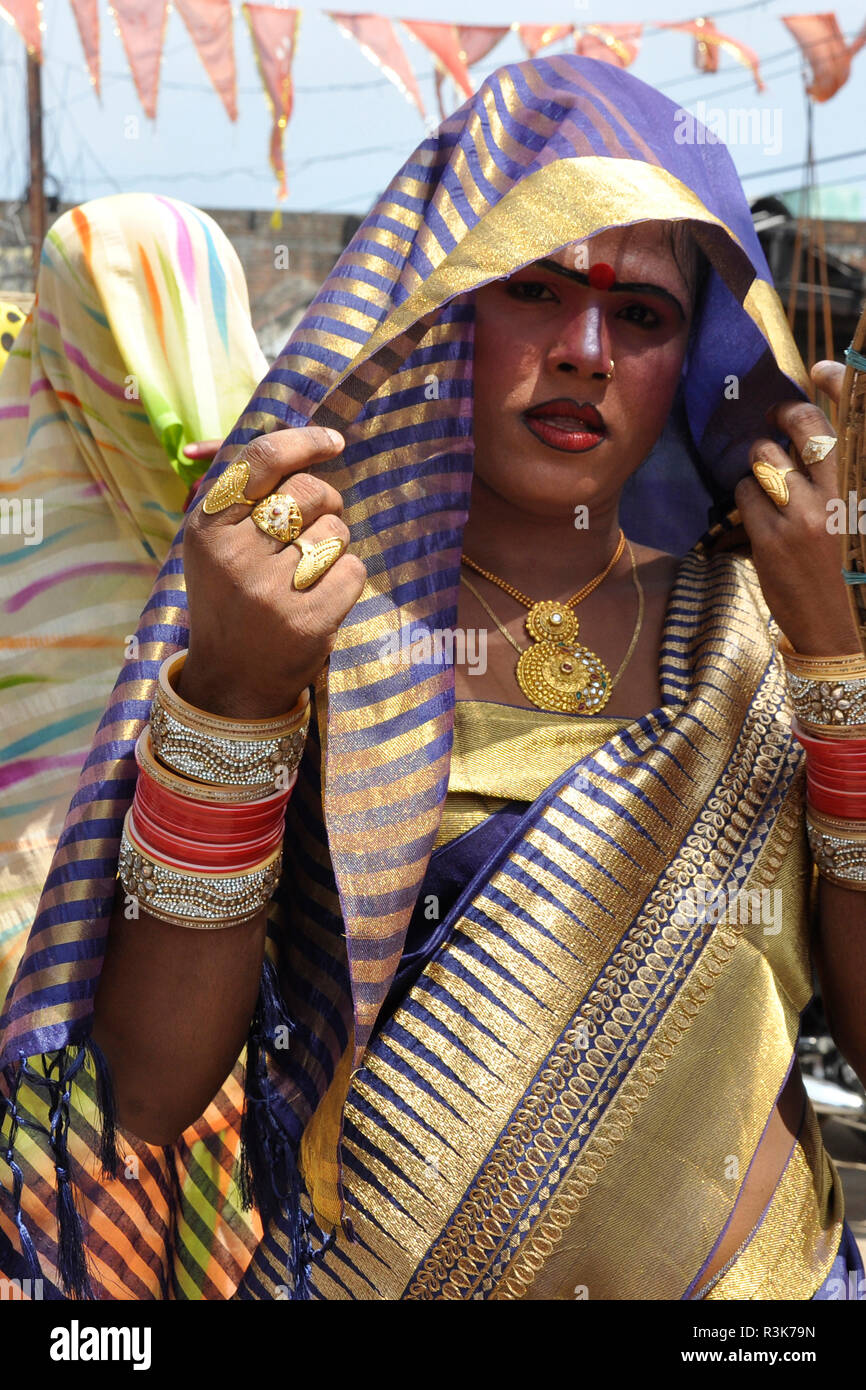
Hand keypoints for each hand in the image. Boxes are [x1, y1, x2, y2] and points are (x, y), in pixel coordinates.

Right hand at [179, 426, 366, 717]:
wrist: (232, 678)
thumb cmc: (231, 595)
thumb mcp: (215, 544)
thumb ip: (247, 494)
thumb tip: (307, 443)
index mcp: (207, 528)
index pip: (263, 460)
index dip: (305, 441)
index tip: (333, 441)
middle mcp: (235, 556)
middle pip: (310, 491)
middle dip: (326, 501)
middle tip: (317, 523)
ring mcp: (271, 591)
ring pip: (336, 531)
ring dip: (334, 545)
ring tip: (308, 570)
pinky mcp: (307, 621)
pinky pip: (354, 569)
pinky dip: (347, 577)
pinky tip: (322, 595)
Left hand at [734, 360, 859, 657]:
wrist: (838, 628)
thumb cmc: (847, 569)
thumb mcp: (852, 517)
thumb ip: (836, 477)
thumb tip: (805, 437)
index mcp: (862, 488)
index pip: (854, 423)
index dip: (840, 385)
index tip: (821, 370)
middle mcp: (841, 496)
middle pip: (808, 428)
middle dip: (785, 414)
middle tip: (774, 417)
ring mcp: (806, 517)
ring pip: (767, 459)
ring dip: (760, 463)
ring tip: (767, 480)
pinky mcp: (773, 540)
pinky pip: (747, 493)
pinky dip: (747, 495)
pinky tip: (758, 509)